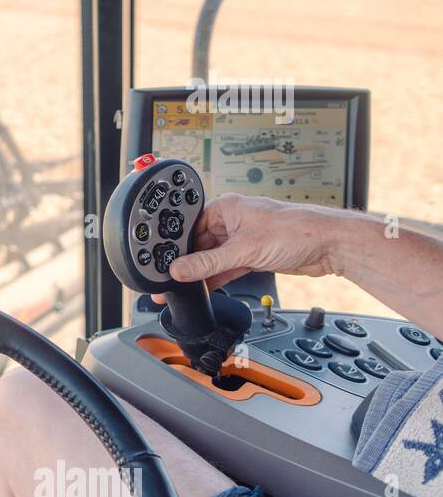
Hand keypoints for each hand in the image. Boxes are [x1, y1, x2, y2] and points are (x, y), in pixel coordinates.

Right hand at [151, 193, 344, 300]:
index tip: (167, 266)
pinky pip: (228, 267)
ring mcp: (244, 238)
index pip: (190, 228)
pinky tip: (209, 288)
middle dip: (190, 264)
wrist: (331, 244)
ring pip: (214, 258)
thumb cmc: (297, 230)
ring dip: (205, 273)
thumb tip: (180, 270)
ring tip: (190, 288)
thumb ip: (208, 263)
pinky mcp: (253, 254)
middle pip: (201, 245)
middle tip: (176, 281)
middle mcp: (233, 221)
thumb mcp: (244, 249)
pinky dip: (220, 277)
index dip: (178, 248)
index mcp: (226, 208)